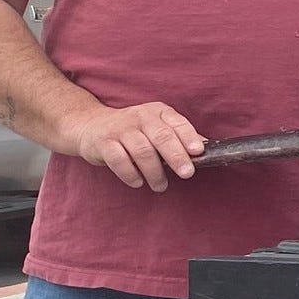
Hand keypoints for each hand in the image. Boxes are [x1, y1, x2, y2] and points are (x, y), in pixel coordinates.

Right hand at [68, 103, 206, 191]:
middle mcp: (140, 117)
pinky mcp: (104, 142)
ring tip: (161, 185)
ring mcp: (121, 129)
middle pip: (162, 137)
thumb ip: (179, 137)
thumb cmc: (134, 130)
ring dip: (154, 172)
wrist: (91, 126)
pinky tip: (138, 182)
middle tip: (186, 173)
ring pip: (142, 151)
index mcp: (158, 112)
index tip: (198, 152)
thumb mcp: (157, 127)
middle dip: (176, 157)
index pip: (177, 123)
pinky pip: (119, 160)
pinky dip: (131, 174)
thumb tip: (207, 148)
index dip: (189, 137)